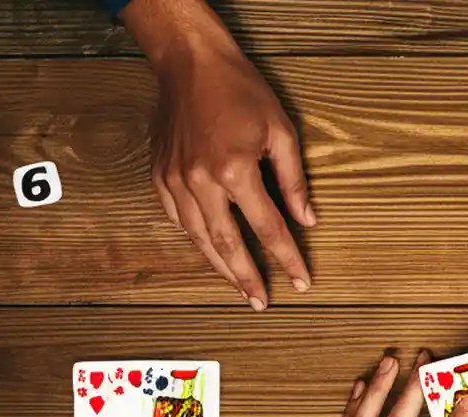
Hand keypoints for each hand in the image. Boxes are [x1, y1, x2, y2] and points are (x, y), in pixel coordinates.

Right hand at [135, 0, 314, 310]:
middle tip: (261, 302)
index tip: (300, 281)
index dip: (287, 258)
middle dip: (247, 278)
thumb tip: (306, 220)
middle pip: (228, 245)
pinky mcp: (160, 175)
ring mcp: (176, 180)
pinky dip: (196, 239)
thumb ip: (294, 181)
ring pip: (199, 238)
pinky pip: (178, 219)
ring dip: (220, 267)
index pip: (268, 228)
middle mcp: (201, 182)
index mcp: (235, 171)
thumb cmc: (239, 91)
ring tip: (238, 287)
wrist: (190, 64)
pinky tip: (210, 252)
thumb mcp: (280, 131)